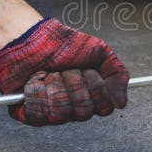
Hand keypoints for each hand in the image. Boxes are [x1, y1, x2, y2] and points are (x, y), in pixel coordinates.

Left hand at [0, 18, 128, 125]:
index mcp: (91, 97)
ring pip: (61, 112)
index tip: (89, 71)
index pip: (104, 108)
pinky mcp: (30, 114)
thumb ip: (117, 74)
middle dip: (74, 83)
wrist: (29, 37)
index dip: (97, 89)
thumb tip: (122, 102)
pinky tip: (34, 80)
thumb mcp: (99, 52)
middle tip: (66, 69)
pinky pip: (38, 113)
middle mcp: (73, 108)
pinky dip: (36, 90)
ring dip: (55, 85)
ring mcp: (52, 113)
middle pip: (84, 111)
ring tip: (48, 73)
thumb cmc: (63, 44)